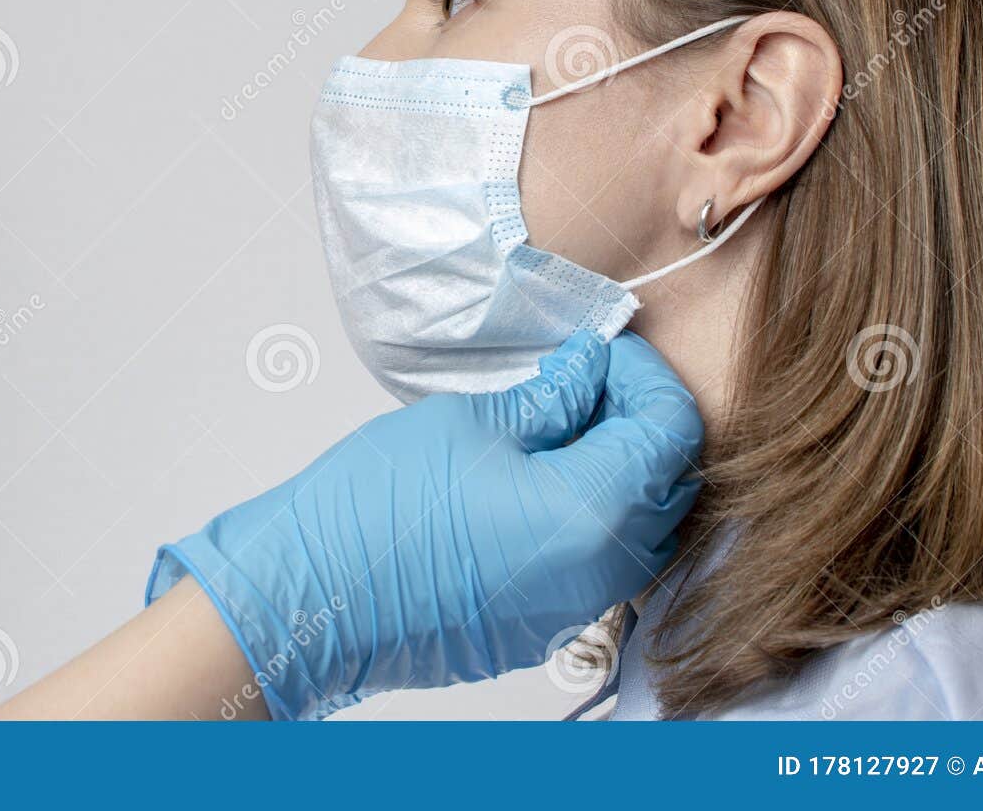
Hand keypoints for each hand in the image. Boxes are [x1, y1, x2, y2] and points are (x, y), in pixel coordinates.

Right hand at [146, 330, 704, 718]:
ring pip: (643, 529)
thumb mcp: (471, 424)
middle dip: (642, 421)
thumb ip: (551, 398)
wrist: (308, 599)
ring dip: (622, 473)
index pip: (673, 428)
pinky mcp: (544, 629)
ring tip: (562, 429)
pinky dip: (592, 518)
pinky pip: (600, 566)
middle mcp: (603, 572)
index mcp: (594, 510)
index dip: (646, 376)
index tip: (604, 353)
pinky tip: (538, 481)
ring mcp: (576, 610)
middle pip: (671, 483)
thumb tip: (590, 370)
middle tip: (588, 382)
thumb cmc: (373, 509)